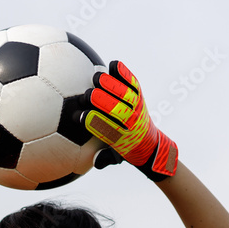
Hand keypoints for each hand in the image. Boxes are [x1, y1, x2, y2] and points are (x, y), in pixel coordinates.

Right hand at [81, 60, 177, 181]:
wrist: (150, 143)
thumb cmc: (125, 149)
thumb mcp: (115, 158)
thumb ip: (104, 159)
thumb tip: (95, 162)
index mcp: (123, 137)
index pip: (105, 129)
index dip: (92, 122)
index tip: (79, 117)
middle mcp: (132, 121)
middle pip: (116, 109)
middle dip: (101, 101)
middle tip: (87, 96)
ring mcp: (137, 106)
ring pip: (125, 94)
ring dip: (111, 85)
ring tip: (97, 77)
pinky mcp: (139, 95)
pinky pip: (133, 82)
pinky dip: (124, 74)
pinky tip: (113, 65)